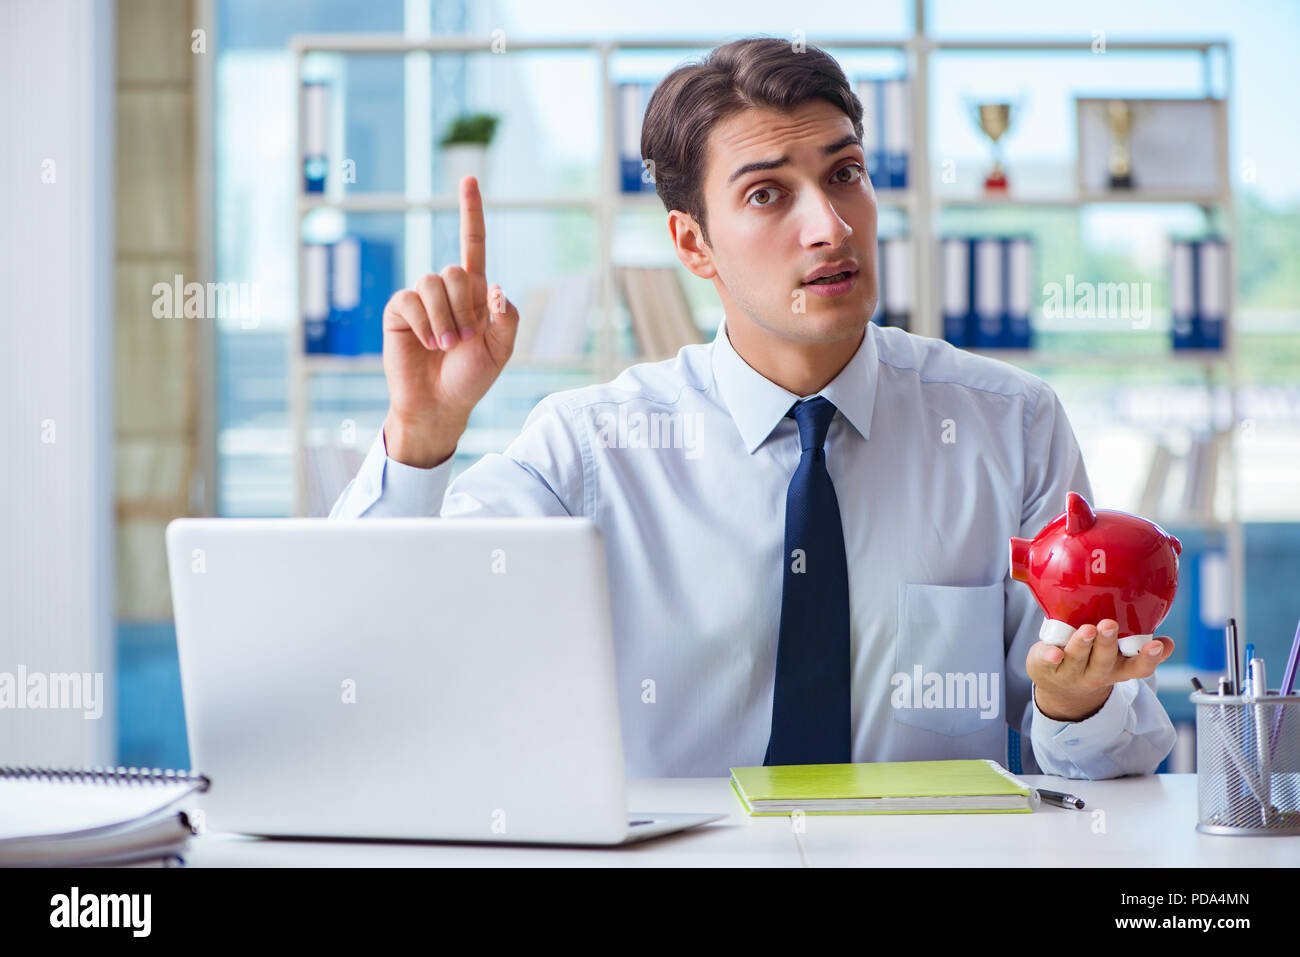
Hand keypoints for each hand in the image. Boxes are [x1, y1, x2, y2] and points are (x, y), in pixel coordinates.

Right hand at [381, 175, 519, 465]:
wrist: (440, 403)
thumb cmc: (472, 378)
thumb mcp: (501, 350)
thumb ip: (507, 318)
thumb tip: (497, 288)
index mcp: (476, 293)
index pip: (473, 244)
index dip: (470, 212)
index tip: (469, 178)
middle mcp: (447, 290)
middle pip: (455, 271)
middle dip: (463, 308)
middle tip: (463, 340)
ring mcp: (421, 299)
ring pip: (433, 283)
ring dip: (444, 320)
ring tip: (445, 347)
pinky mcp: (399, 311)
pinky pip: (411, 300)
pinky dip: (424, 324)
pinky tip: (426, 344)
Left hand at [1026, 619, 1173, 721]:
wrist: (1060, 686)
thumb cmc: (1094, 660)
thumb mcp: (1119, 659)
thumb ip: (1139, 647)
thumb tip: (1168, 643)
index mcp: (1118, 669)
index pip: (1138, 668)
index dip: (1148, 658)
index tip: (1157, 645)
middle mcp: (1095, 673)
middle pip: (1103, 661)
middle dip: (1107, 644)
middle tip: (1109, 625)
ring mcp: (1070, 671)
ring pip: (1077, 659)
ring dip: (1082, 644)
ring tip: (1087, 629)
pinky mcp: (1046, 666)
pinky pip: (1047, 662)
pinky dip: (1050, 657)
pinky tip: (1053, 652)